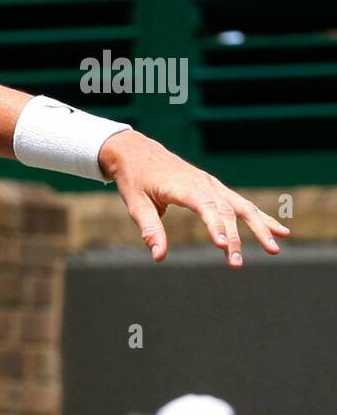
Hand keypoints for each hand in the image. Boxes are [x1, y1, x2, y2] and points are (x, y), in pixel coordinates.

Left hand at [99, 130, 288, 267]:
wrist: (137, 151)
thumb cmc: (135, 178)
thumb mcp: (136, 204)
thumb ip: (149, 229)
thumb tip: (159, 257)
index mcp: (184, 186)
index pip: (206, 207)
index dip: (215, 226)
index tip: (222, 245)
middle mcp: (204, 183)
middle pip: (227, 211)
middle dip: (236, 238)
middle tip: (236, 264)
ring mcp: (212, 184)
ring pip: (242, 206)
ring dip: (260, 227)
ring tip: (275, 248)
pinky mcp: (215, 187)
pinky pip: (241, 203)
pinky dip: (260, 217)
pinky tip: (279, 230)